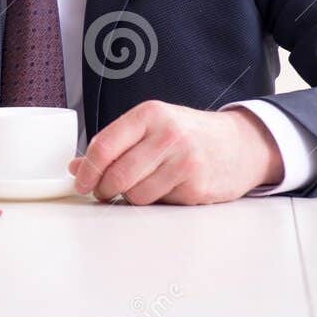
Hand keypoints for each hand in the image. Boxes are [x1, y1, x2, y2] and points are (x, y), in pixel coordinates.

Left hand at [68, 101, 282, 204]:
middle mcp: (168, 135)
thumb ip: (115, 143)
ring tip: (140, 185)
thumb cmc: (190, 133)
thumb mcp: (151, 126)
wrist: (241, 145)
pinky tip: (165, 187)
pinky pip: (160, 203)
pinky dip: (156, 200)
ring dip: (130, 196)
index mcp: (150, 114)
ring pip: (135, 194)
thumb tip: (76, 166)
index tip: (81, 182)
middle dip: (103, 189)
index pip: (104, 146)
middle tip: (102, 191)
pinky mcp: (197, 187)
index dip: (86, 170)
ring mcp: (185, 162)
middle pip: (117, 175)